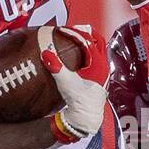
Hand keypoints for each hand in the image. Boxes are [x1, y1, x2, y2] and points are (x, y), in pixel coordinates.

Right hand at [40, 24, 109, 141]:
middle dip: (85, 33)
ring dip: (85, 42)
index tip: (62, 30)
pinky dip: (84, 52)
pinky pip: (92, 58)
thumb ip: (57, 68)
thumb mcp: (67, 84)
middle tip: (71, 28)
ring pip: (96, 50)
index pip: (89, 41)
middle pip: (96, 42)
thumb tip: (46, 53)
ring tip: (72, 37)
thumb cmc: (80, 103)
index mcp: (99, 65)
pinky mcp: (95, 78)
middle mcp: (103, 67)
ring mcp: (100, 72)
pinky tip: (73, 54)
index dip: (75, 33)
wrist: (84, 120)